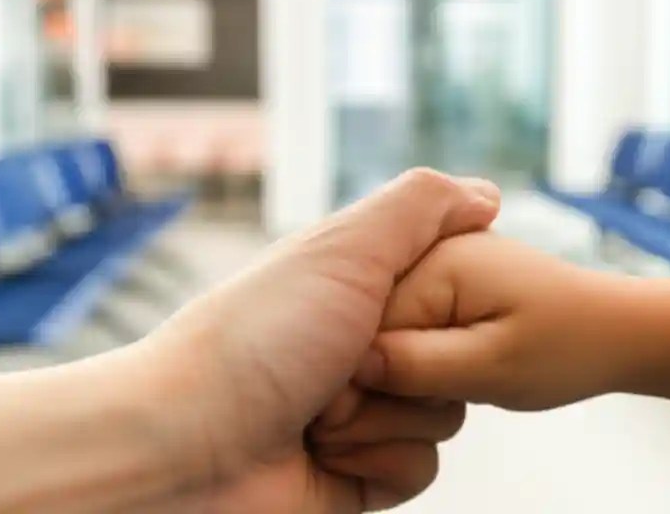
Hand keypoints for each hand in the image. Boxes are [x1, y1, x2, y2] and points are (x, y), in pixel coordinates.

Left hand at [130, 170, 499, 511]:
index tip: (397, 306)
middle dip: (411, 367)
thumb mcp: (346, 247)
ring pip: (444, 416)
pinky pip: (420, 469)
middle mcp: (361, 348)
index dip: (441, 298)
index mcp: (357, 287)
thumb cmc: (256, 340)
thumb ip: (421, 206)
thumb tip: (486, 195)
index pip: (448, 286)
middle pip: (453, 355)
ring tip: (320, 415)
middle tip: (347, 367)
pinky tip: (326, 454)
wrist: (183, 449)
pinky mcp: (359, 473)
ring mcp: (361, 413)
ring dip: (387, 418)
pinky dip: (381, 464)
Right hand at [355, 232, 627, 411]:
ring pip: (382, 334)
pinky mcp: (440, 281)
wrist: (617, 330)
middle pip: (366, 329)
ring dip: (411, 368)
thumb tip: (352, 368)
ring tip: (461, 379)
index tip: (430, 399)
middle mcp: (425, 249)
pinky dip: (422, 357)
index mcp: (434, 260)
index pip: (363, 331)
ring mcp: (432, 261)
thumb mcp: (492, 368)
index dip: (382, 381)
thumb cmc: (568, 346)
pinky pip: (403, 329)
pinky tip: (456, 368)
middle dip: (397, 373)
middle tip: (452, 393)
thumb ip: (417, 366)